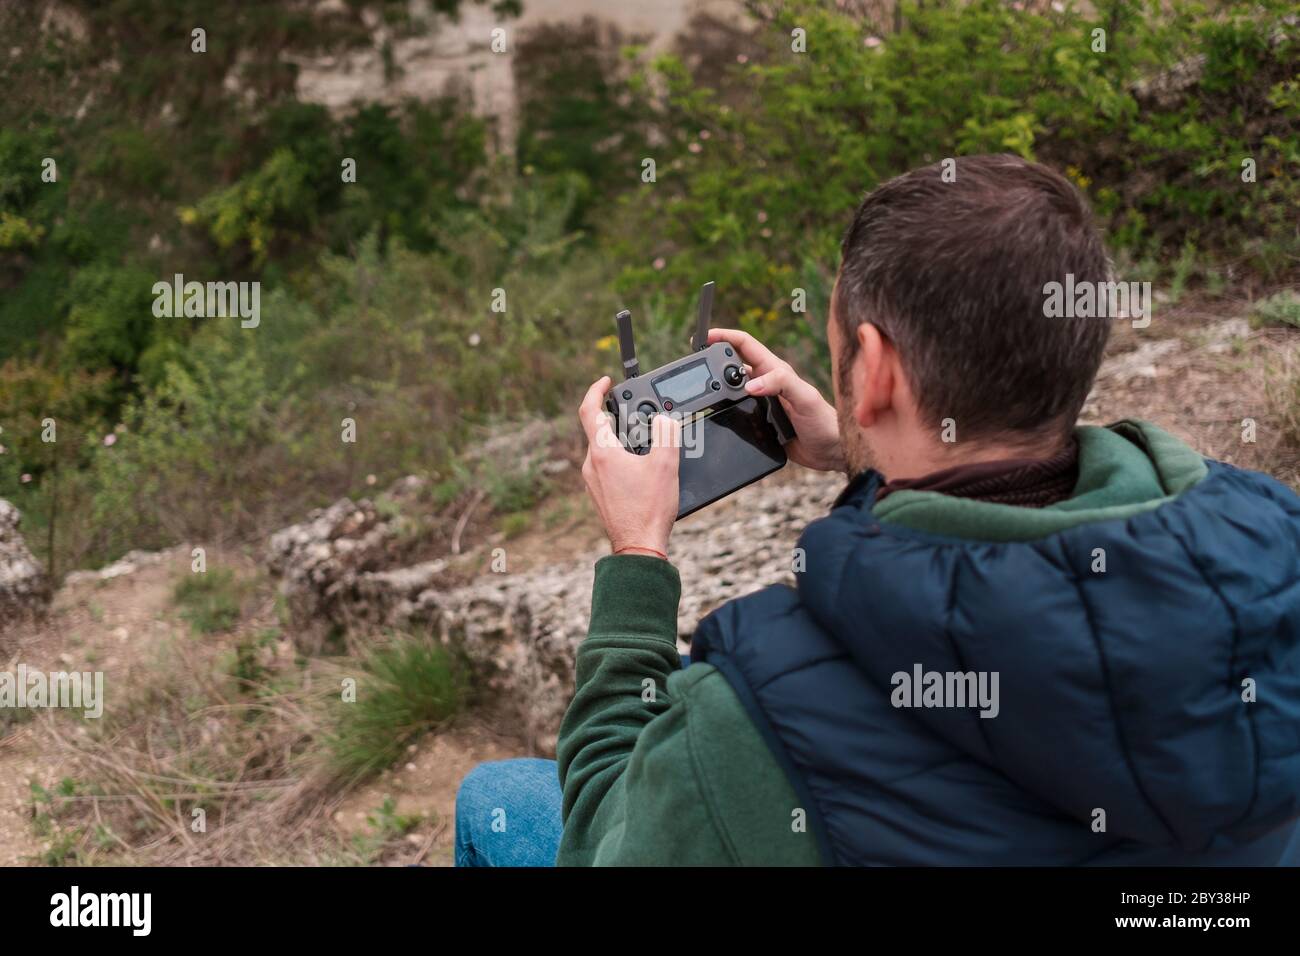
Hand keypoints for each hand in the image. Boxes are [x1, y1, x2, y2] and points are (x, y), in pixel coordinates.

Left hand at [579, 376, 680, 556]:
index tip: (607, 382)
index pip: (590, 410)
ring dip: (623, 441)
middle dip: (620, 419)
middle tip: (641, 417)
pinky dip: (622, 459)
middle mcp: (592, 466)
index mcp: (602, 453)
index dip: (597, 391)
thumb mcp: (666, 465)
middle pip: (600, 430)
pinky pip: (607, 467)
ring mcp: (593, 482)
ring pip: (604, 449)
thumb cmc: (649, 510)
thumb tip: (663, 419)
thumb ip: (666, 433)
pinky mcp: (600, 494)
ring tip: (648, 445)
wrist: (638, 546)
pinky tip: (642, 470)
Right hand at [707, 329, 845, 472]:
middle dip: (714, 358)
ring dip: (716, 386)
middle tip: (695, 362)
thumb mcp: (805, 398)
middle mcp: (766, 384)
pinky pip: (735, 412)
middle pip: (733, 364)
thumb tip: (749, 384)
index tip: (704, 337)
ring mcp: (761, 403)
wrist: (831, 452)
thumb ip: (781, 384)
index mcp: (775, 371)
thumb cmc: (825, 422)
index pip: (745, 345)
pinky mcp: (758, 422)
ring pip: (730, 389)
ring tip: (699, 389)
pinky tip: (713, 416)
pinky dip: (722, 411)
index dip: (724, 337)